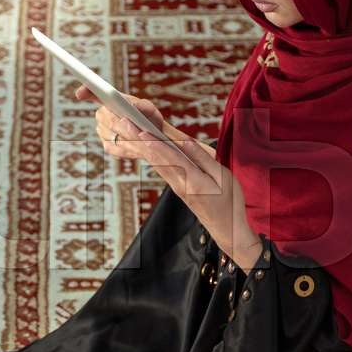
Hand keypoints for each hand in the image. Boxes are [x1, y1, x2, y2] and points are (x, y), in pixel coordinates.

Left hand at [74, 84, 264, 271]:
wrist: (226, 228)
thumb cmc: (229, 201)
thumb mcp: (223, 178)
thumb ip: (204, 159)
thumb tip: (186, 142)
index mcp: (192, 180)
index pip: (168, 157)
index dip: (153, 142)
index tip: (139, 129)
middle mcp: (179, 183)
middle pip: (155, 158)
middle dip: (138, 139)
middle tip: (122, 123)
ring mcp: (176, 186)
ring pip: (155, 162)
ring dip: (140, 145)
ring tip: (126, 130)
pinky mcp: (177, 187)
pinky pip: (161, 168)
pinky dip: (150, 155)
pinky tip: (142, 146)